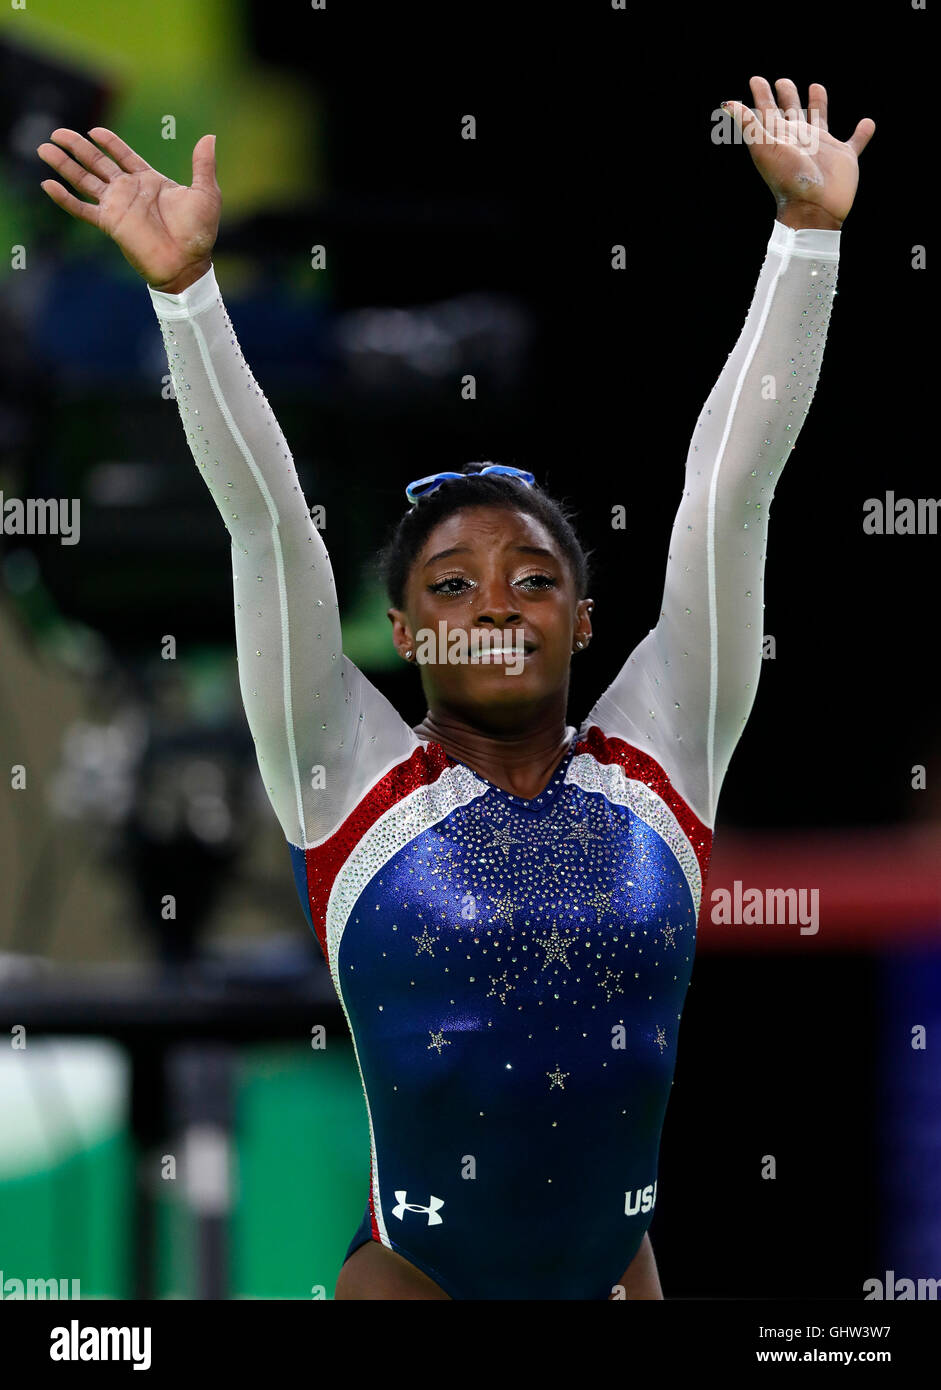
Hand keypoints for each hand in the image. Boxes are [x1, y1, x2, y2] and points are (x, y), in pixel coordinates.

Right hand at [37, 128, 220, 289]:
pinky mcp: (109, 223)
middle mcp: (130, 191)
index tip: (94, 130)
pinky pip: (81, 209)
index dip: (109, 142)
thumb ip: (203, 165)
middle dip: (77, 147)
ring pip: (84, 180)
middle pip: (97, 163)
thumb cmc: (199, 233)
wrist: (188, 264)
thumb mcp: (206, 193)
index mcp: (150, 181)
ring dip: (64, 165)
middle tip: (57, 133)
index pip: (123, 155)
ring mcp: (117, 206)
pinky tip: (48, 185)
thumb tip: (210, 137)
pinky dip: (64, 198)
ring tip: (43, 148)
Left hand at [723, 77, 874, 227]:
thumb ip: (749, 125)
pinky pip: (855, 142)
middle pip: (792, 111)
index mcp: (781, 137)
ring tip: (816, 87)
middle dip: (787, 96)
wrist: (813, 208)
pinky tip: (868, 123)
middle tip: (783, 81)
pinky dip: (862, 133)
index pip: (768, 111)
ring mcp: (822, 148)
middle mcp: (800, 139)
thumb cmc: (788, 179)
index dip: (761, 95)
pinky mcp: (844, 158)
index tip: (755, 80)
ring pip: (820, 119)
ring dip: (818, 104)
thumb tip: (728, 105)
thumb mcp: (764, 148)